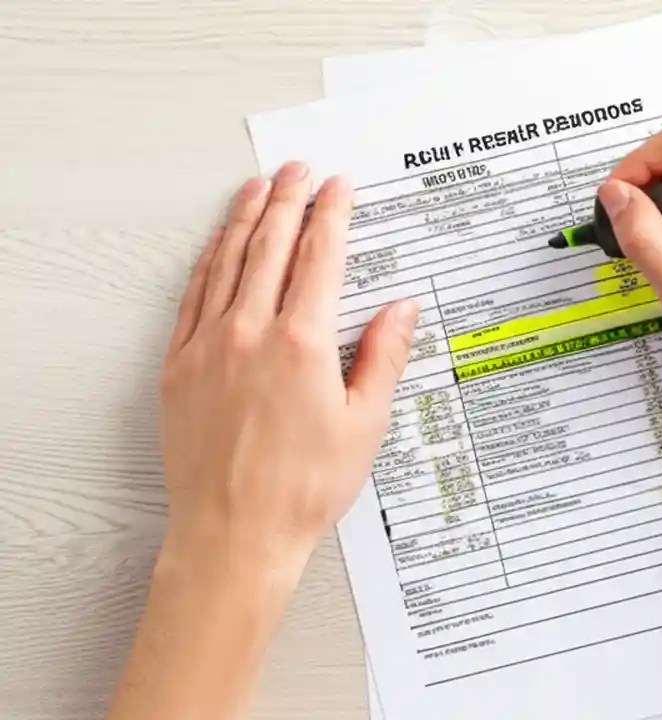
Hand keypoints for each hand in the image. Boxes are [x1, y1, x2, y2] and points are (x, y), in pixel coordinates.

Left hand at [160, 162, 416, 565]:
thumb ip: (383, 357)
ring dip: (246, 217)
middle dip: (288, 199)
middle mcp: (250, 333)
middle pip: (271, 245)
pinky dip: (208, 260)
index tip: (339, 188)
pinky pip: (192, 295)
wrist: (235, 534)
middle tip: (299, 170)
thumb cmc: (303, 489)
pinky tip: (217, 245)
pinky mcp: (179, 366)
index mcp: (303, 344)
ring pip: (227, 261)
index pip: (321, 257)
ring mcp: (208, 346)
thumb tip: (401, 309)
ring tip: (258, 187)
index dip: (332, 215)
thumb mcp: (365, 425)